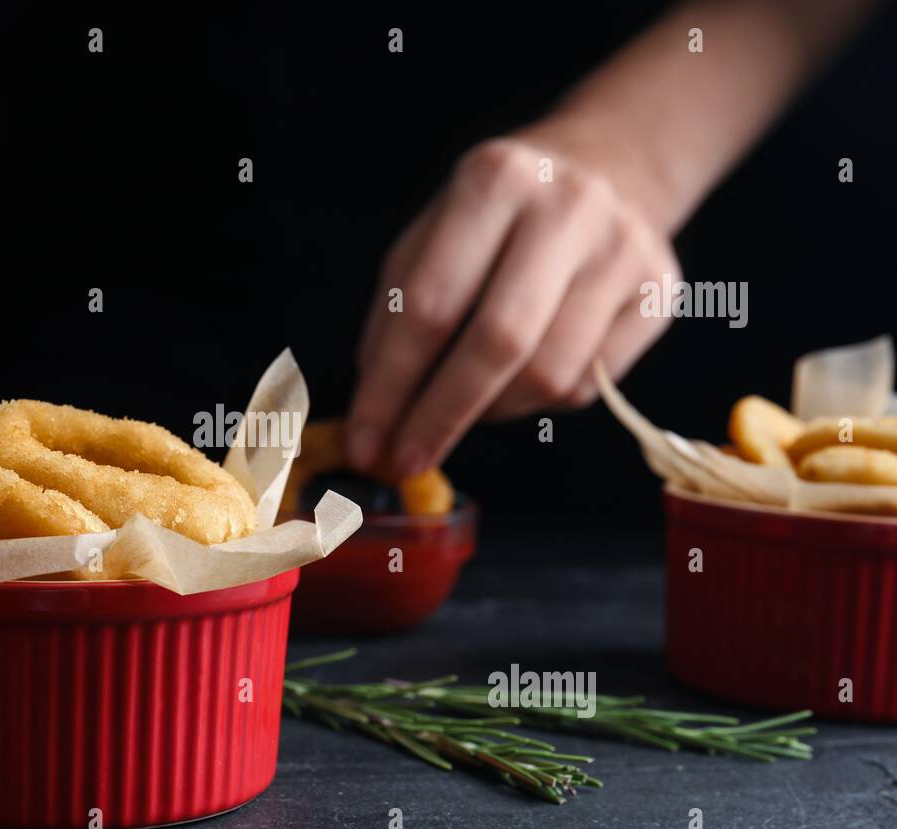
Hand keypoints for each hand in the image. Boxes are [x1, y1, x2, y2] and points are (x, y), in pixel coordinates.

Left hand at [347, 133, 678, 475]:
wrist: (606, 170)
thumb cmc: (495, 221)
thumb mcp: (429, 241)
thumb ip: (394, 322)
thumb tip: (377, 420)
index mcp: (493, 180)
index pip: (430, 305)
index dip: (391, 386)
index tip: (366, 443)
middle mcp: (567, 206)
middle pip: (498, 342)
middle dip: (441, 416)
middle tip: (406, 460)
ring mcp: (624, 249)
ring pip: (547, 375)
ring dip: (490, 411)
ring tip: (463, 406)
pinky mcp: (659, 292)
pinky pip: (586, 385)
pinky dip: (537, 403)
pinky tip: (517, 381)